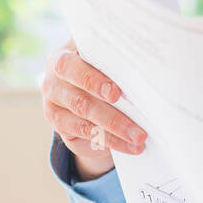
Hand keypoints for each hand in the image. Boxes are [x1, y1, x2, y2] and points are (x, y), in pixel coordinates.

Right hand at [41, 39, 145, 180]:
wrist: (87, 92)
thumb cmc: (101, 68)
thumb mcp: (105, 61)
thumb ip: (116, 60)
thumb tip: (149, 66)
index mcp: (62, 57)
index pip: (69, 67)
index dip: (92, 81)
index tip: (117, 93)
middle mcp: (53, 81)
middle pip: (79, 99)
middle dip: (109, 114)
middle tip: (135, 125)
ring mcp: (53, 103)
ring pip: (84, 119)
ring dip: (115, 129)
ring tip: (139, 137)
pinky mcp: (59, 123)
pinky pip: (84, 133)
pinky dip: (110, 140)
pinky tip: (129, 145)